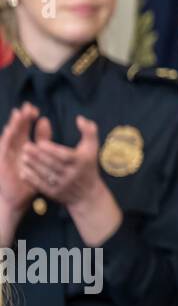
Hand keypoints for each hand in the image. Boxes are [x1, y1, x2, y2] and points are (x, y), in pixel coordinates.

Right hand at [0, 104, 39, 243]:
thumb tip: (45, 121)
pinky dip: (5, 141)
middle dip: (19, 118)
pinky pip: (3, 150)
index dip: (27, 118)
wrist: (18, 198)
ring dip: (12, 126)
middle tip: (26, 106)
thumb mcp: (39, 159)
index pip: (23, 129)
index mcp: (21, 147)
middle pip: (15, 130)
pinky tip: (8, 132)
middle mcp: (12, 150)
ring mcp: (6, 156)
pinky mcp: (2, 164)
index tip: (33, 108)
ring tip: (17, 116)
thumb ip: (43, 140)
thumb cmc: (30, 178)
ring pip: (8, 138)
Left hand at [20, 115, 102, 206]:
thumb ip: (89, 131)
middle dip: (38, 155)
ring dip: (32, 165)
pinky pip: (41, 185)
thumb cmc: (88, 165)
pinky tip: (24, 170)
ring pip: (45, 174)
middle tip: (26, 146)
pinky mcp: (55, 193)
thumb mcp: (93, 147)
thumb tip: (79, 118)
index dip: (51, 149)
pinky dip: (31, 178)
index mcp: (81, 161)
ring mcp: (63, 185)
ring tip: (23, 156)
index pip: (64, 155)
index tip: (39, 142)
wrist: (88, 193)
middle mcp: (73, 174)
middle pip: (52, 164)